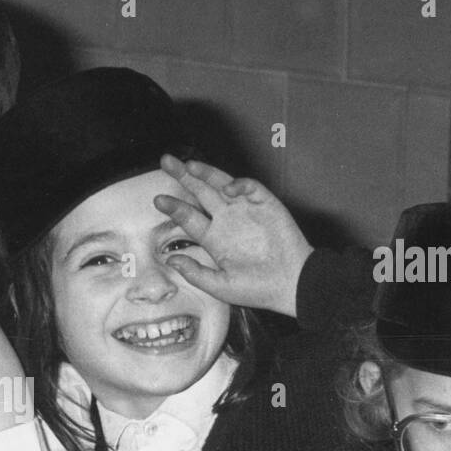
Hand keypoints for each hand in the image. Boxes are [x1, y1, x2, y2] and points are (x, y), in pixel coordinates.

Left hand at [153, 155, 311, 317]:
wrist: (291, 285)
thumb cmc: (257, 289)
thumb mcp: (220, 286)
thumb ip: (195, 273)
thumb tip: (170, 260)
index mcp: (214, 239)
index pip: (189, 218)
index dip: (174, 207)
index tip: (158, 200)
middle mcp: (226, 221)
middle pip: (201, 193)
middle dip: (184, 177)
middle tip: (166, 161)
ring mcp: (245, 211)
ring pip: (222, 184)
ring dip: (207, 173)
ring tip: (190, 165)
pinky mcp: (266, 205)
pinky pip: (250, 188)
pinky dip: (240, 185)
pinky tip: (229, 189)